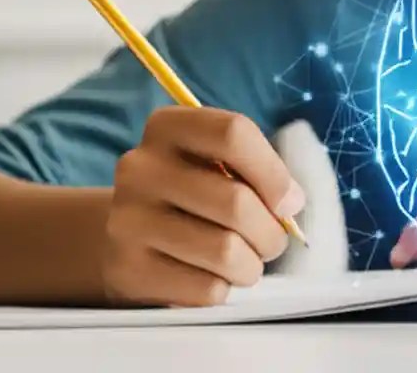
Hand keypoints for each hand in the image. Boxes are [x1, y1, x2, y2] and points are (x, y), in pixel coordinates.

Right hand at [102, 107, 303, 306]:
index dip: (274, 172)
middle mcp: (140, 168)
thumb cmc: (192, 195)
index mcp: (167, 127)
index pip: (234, 133)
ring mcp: (128, 220)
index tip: (289, 202)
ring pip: (225, 251)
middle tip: (273, 241)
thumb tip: (290, 203)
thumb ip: (258, 171)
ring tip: (247, 262)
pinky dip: (224, 288)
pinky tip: (212, 277)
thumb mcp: (216, 165)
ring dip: (252, 265)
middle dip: (271, 231)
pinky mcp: (128, 270)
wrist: (126, 238)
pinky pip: (206, 289)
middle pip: (236, 201)